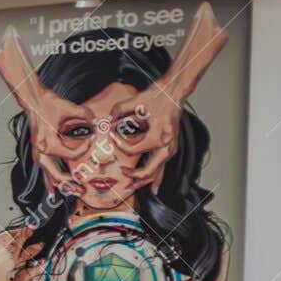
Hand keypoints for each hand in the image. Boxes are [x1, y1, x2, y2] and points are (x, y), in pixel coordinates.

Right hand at [0, 27, 91, 192]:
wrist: (33, 100)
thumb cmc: (48, 103)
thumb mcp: (69, 107)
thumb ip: (85, 115)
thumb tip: (98, 122)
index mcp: (48, 144)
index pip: (70, 154)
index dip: (84, 148)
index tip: (92, 139)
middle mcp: (41, 151)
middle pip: (56, 175)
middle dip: (69, 184)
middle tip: (81, 190)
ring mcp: (37, 152)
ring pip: (47, 174)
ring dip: (57, 184)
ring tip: (66, 194)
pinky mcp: (38, 150)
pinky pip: (44, 169)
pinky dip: (48, 178)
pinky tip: (52, 187)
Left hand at [124, 2, 227, 181]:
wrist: (174, 92)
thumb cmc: (158, 96)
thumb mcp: (135, 101)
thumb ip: (118, 111)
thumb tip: (106, 121)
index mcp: (158, 137)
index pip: (134, 150)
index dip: (120, 145)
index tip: (112, 137)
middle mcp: (167, 146)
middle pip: (149, 171)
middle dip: (134, 178)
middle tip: (122, 179)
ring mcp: (170, 147)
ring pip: (157, 172)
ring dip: (144, 181)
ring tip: (132, 186)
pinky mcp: (171, 146)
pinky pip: (163, 167)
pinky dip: (157, 177)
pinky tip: (153, 187)